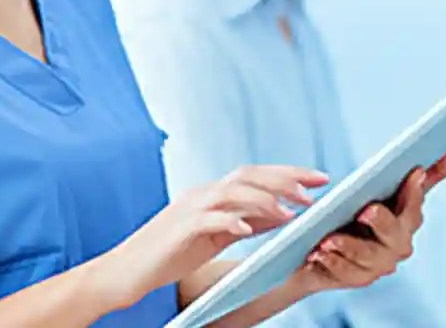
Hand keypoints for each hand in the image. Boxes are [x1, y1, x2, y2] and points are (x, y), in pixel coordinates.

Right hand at [114, 166, 328, 301]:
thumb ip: (246, 222)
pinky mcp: (179, 228)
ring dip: (265, 199)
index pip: (255, 175)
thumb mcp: (215, 236)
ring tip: (293, 210)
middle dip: (285, 179)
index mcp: (212, 194)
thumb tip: (284, 214)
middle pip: (248, 175)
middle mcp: (202, 193)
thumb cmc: (170, 255)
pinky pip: (209, 219)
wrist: (125, 271)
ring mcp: (190, 208)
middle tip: (316, 187)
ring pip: (233, 191)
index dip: (288, 174)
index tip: (320, 178)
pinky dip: (231, 221)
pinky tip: (250, 230)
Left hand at [291, 144, 445, 293]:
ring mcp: (376, 264)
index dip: (415, 190)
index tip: (415, 172)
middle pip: (395, 235)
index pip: (415, 204)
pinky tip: (319, 253)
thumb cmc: (360, 211)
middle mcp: (396, 244)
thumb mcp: (384, 184)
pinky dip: (332, 262)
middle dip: (383, 222)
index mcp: (406, 219)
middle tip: (366, 210)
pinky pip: (344, 273)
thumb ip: (425, 170)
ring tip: (329, 239)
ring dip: (349, 246)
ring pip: (367, 257)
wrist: (322, 244)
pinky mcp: (353, 278)